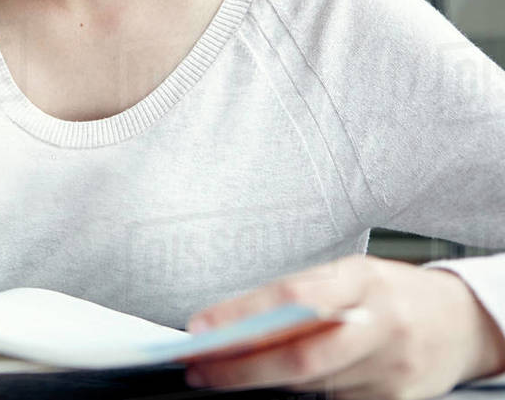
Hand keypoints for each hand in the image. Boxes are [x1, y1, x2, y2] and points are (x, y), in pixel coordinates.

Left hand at [184, 255, 504, 399]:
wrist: (462, 323)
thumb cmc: (393, 294)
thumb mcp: (350, 275)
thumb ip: (301, 293)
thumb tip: (236, 319)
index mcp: (362, 280)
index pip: (293, 296)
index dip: (243, 314)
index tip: (203, 326)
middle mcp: (380, 325)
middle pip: (301, 356)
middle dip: (243, 368)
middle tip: (201, 369)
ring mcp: (391, 368)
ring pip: (311, 385)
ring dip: (262, 382)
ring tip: (223, 374)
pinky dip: (301, 394)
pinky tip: (276, 385)